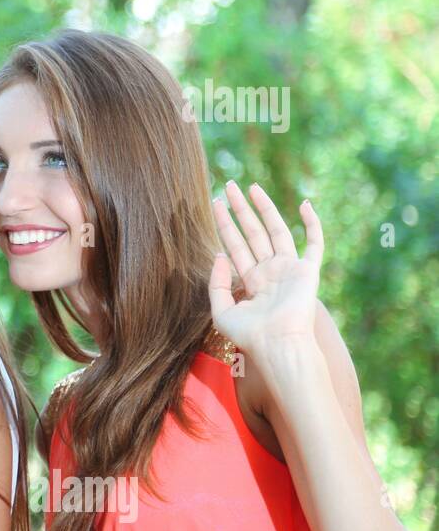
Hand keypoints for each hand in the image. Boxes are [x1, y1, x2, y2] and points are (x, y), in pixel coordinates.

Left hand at [209, 180, 323, 352]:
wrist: (277, 345)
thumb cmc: (250, 335)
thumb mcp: (222, 311)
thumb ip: (217, 283)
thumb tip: (219, 255)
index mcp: (251, 281)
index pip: (235, 245)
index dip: (225, 225)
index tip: (216, 204)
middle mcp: (270, 271)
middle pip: (252, 232)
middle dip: (240, 210)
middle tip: (228, 186)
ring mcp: (289, 269)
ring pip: (276, 230)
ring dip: (264, 208)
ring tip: (250, 187)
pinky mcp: (308, 270)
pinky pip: (314, 242)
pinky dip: (312, 223)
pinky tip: (305, 204)